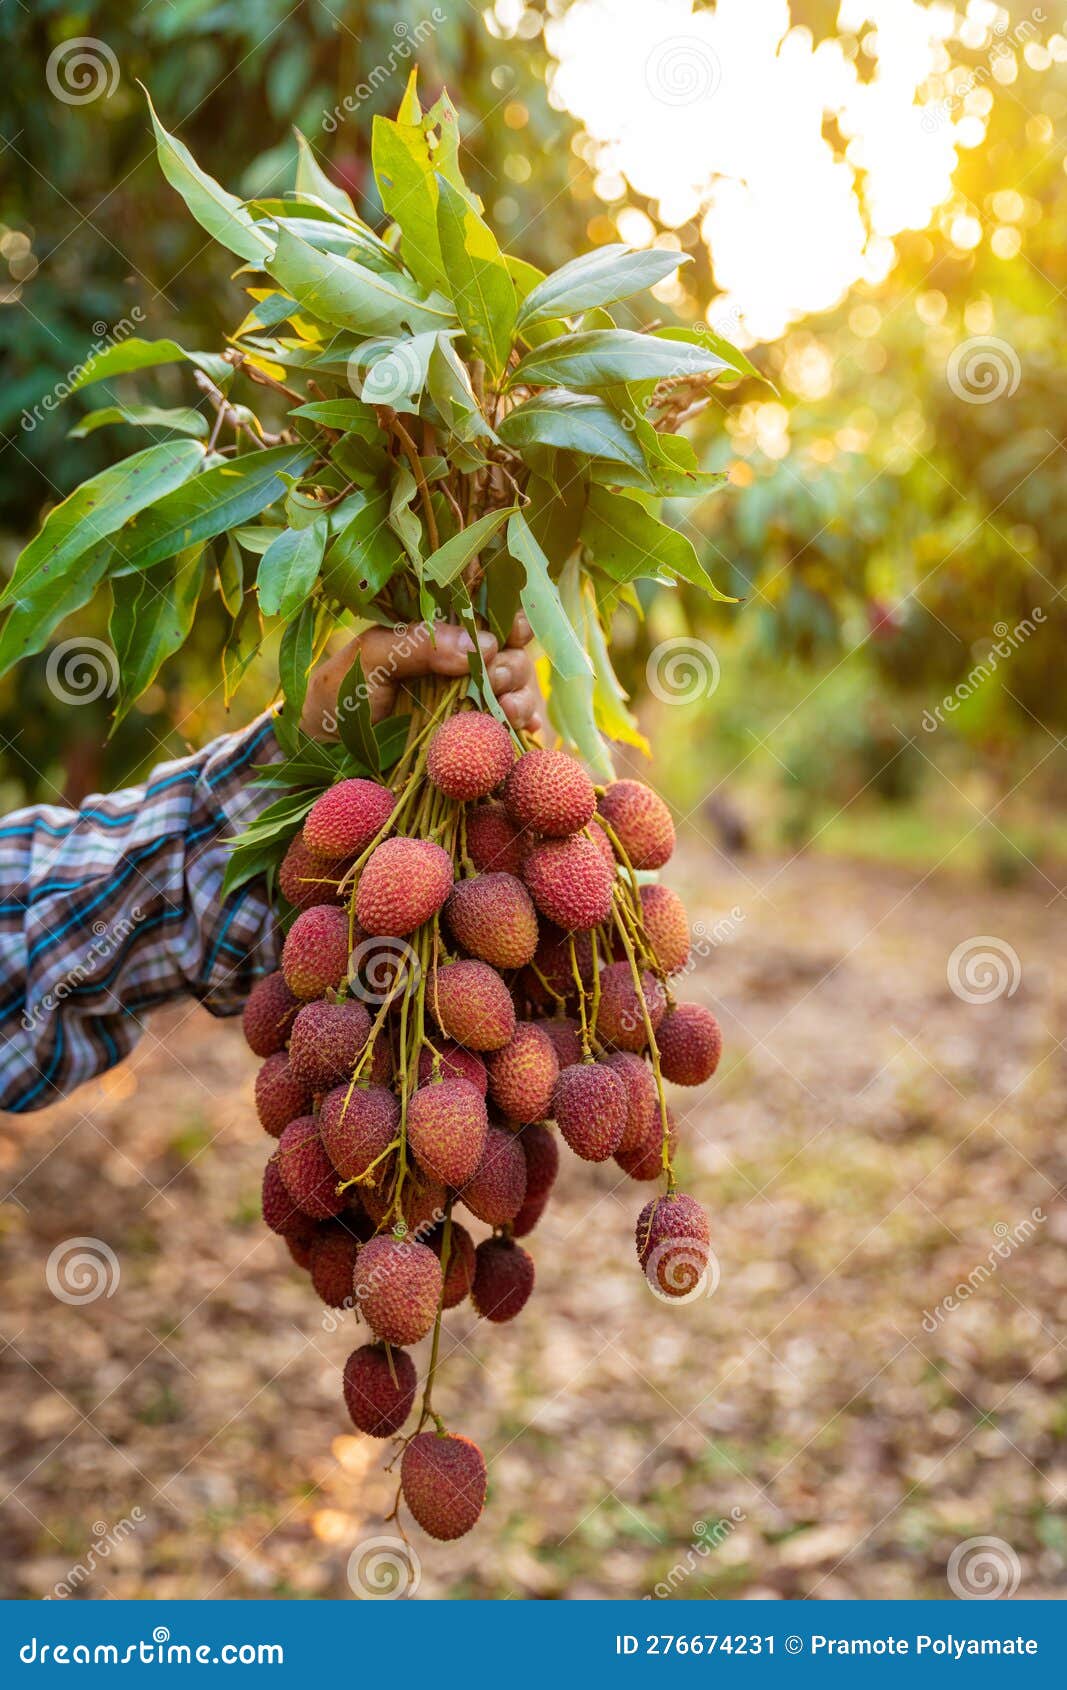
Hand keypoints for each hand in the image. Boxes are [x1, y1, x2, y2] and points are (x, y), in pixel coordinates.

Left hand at [300, 616, 542, 739]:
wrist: (326, 761)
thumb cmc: (339, 699)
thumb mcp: (368, 659)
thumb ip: (416, 644)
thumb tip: (480, 645)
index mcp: (435, 635)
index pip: (482, 611)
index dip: (506, 613)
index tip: (513, 626)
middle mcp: (459, 665)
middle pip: (509, 649)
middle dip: (512, 660)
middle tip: (495, 676)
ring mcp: (471, 703)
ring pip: (519, 687)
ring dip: (521, 695)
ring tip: (505, 709)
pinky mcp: (476, 739)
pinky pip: (514, 729)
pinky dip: (525, 726)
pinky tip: (523, 731)